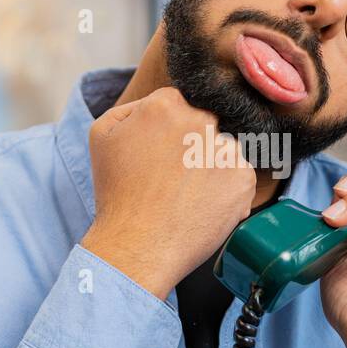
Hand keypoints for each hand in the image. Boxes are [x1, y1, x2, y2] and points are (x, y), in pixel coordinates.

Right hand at [81, 86, 256, 299]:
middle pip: (203, 125)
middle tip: (172, 178)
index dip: (168, 132)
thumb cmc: (117, 193)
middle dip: (191, 146)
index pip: (178, 105)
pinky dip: (225, 191)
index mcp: (166, 104)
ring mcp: (226, 150)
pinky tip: (202, 206)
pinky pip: (239, 177)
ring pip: (222, 150)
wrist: (138, 244)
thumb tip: (156, 103)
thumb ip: (132, 108)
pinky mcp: (243, 179)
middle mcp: (201, 121)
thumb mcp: (102, 135)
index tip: (161, 156)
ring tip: (186, 195)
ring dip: (210, 167)